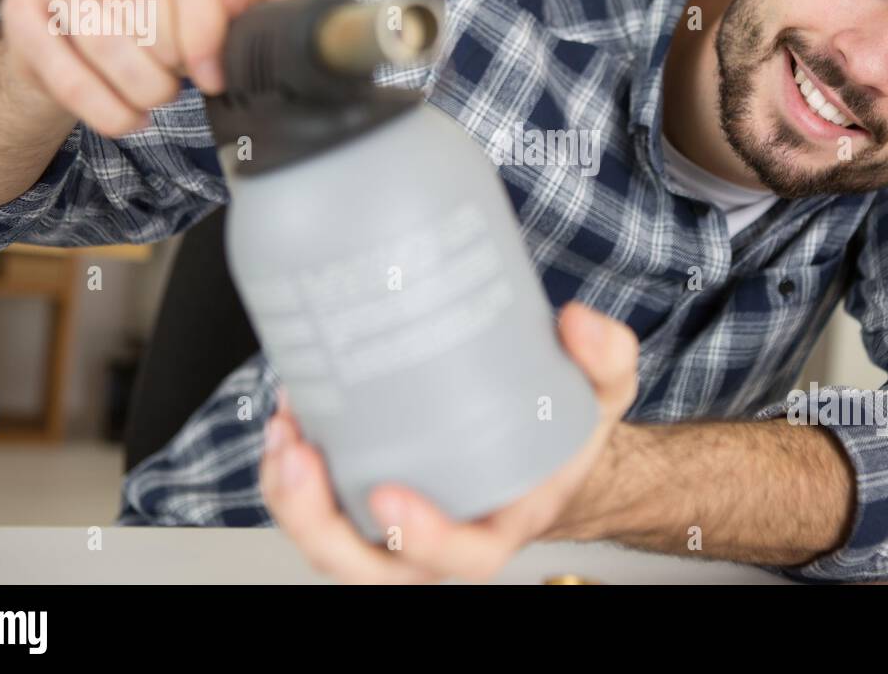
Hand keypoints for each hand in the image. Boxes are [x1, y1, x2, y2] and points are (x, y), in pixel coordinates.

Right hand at [0, 0, 318, 136]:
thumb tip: (309, 2)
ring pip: (95, 29)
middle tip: (184, 79)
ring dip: (138, 82)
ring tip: (160, 97)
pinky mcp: (18, 9)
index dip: (201, 16)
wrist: (92, 29)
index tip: (214, 69)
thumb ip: (267, 0)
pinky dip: (102, 105)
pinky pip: (58, 65)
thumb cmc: (166, 1)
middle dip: (167, 50)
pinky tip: (129, 119)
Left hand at [260, 301, 638, 582]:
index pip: (463, 556)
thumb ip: (605, 356)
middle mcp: (442, 529)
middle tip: (300, 457)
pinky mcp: (367, 486)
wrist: (543, 438)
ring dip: (291, 497)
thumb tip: (577, 322)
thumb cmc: (564, 429)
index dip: (422, 539)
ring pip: (333, 538)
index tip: (390, 497)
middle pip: (372, 565)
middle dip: (321, 523)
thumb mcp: (603, 389)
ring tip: (283, 429)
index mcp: (501, 521)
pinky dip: (291, 468)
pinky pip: (320, 500)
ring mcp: (399, 514)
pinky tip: (288, 411)